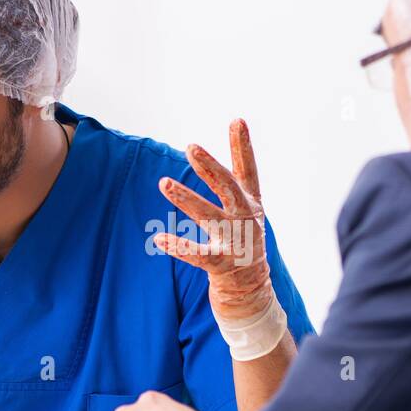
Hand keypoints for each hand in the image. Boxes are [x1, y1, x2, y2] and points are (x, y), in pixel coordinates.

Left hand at [154, 119, 274, 321]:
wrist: (251, 290)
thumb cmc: (241, 243)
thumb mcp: (244, 213)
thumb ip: (230, 187)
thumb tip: (203, 154)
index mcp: (251, 204)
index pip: (248, 170)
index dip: (243, 145)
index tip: (237, 120)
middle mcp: (246, 220)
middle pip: (229, 188)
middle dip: (211, 167)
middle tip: (191, 147)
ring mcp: (235, 242)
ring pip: (209, 216)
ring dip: (186, 199)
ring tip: (164, 183)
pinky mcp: (222, 265)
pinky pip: (197, 254)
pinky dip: (179, 246)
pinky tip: (159, 238)